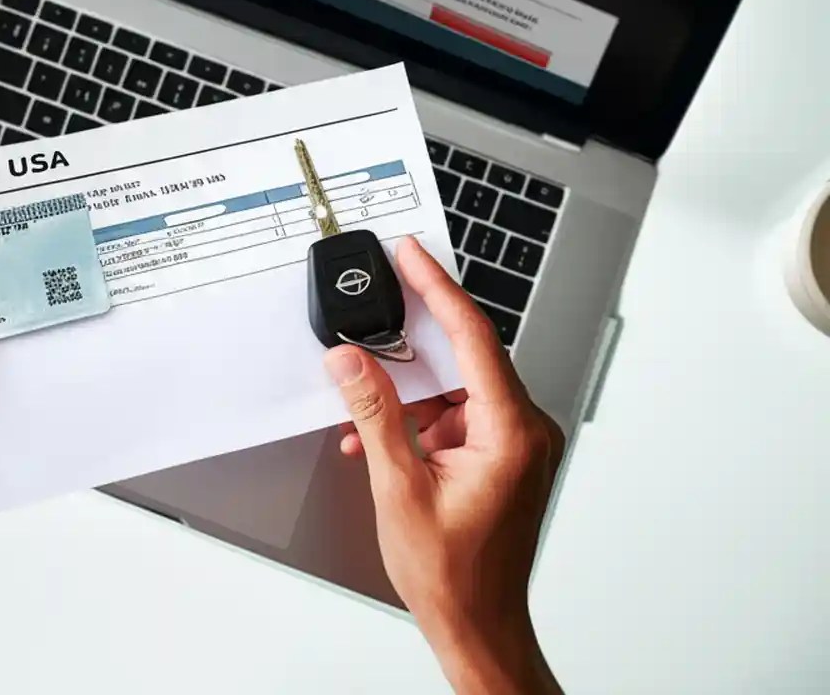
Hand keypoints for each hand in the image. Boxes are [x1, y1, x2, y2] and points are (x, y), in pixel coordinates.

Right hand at [325, 237, 564, 694]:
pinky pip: (457, 418)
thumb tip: (351, 362)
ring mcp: (517, 443)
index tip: (412, 254)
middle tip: (370, 325)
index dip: (437, 289)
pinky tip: (383, 446)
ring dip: (406, 402)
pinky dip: (419, 425)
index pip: (474, 338)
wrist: (477, 623)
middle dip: (409, 349)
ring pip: (455, 391)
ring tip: (365, 425)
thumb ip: (374, 415)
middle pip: (465, 359)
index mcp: (511, 432)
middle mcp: (525, 430)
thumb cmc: (453, 574)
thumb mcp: (398, 487)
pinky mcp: (504, 455)